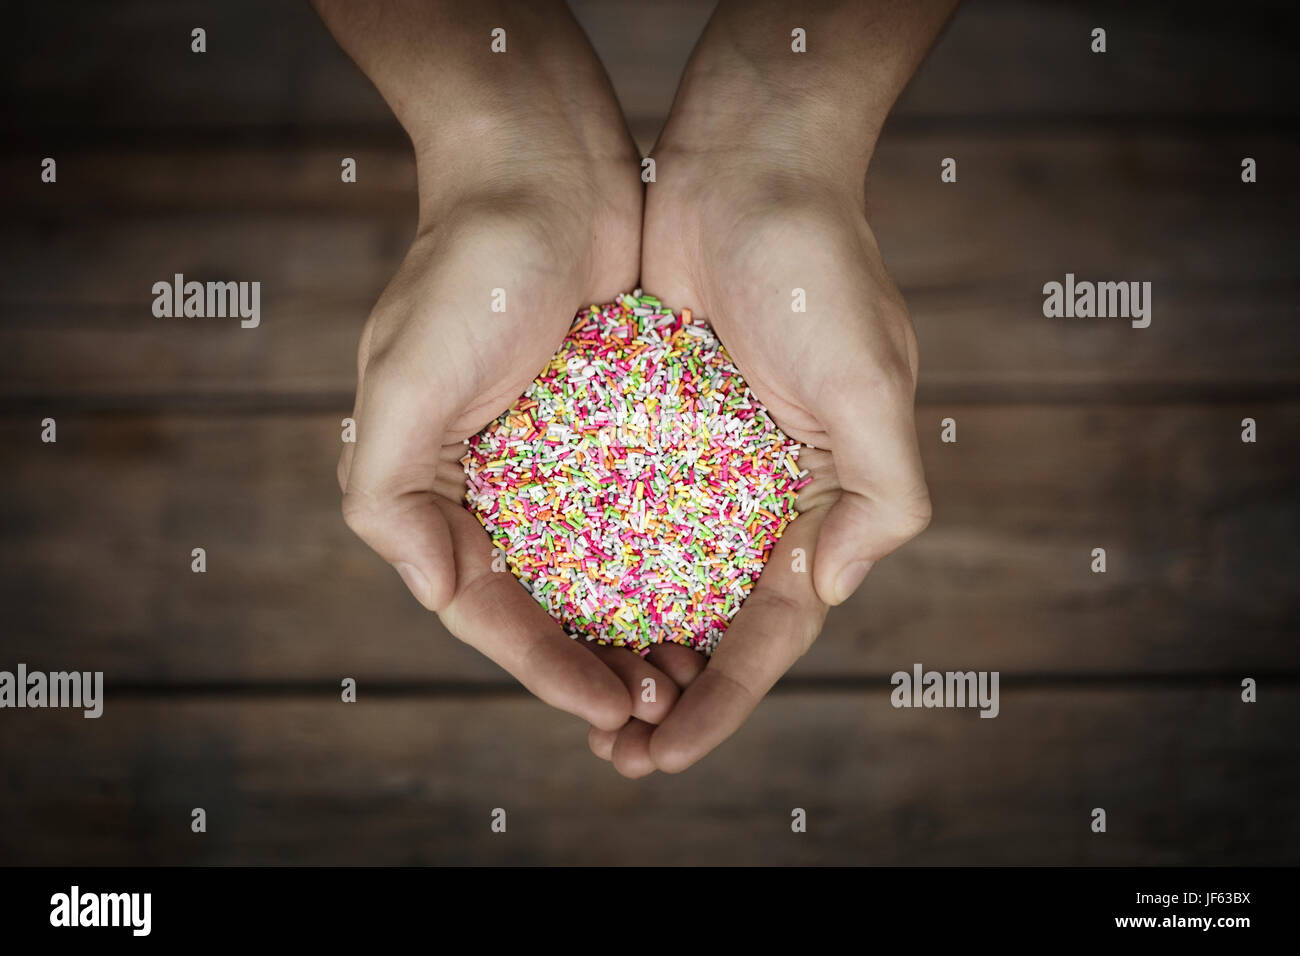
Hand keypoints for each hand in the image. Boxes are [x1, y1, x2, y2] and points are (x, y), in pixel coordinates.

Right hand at [317, 0, 694, 732]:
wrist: (544, 166)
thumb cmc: (467, 270)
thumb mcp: (404, 383)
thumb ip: (389, 497)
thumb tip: (431, 590)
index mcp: (439, 490)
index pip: (491, 611)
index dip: (548, 668)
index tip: (610, 710)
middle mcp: (496, 484)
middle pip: (550, 605)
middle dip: (597, 665)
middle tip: (660, 716)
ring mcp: (559, 457)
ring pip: (603, 570)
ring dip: (641, 627)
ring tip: (694, 676)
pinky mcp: (616, 423)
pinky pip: (646, 511)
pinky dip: (671, 559)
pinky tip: (716, 594)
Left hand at [606, 127, 931, 776]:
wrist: (745, 169)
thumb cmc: (817, 271)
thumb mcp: (870, 384)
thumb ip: (879, 496)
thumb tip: (826, 590)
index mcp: (818, 501)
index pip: (773, 630)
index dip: (725, 701)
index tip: (668, 758)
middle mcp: (759, 494)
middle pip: (711, 623)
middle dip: (669, 694)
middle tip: (614, 756)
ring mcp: (699, 465)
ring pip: (657, 582)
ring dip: (624, 647)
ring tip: (579, 708)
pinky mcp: (644, 426)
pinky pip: (611, 512)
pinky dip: (590, 567)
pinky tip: (549, 609)